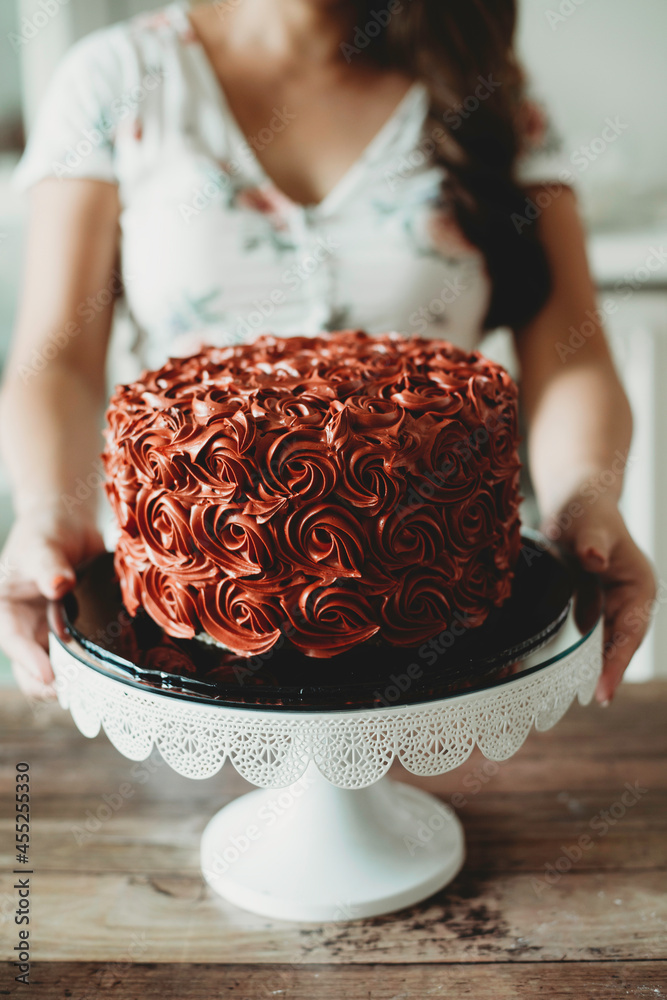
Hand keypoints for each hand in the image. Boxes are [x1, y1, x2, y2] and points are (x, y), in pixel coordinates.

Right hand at [0, 511, 104, 698]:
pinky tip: (110, 671)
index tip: (50, 678)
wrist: (70, 523)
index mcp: (6, 608)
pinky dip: (90, 663)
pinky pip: (80, 652)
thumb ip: (49, 565)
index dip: (30, 662)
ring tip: (94, 690)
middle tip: (75, 694)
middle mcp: (25, 625)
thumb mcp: (43, 545)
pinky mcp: (73, 629)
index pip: (14, 641)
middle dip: (50, 683)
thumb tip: (58, 585)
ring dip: (72, 678)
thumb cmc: (46, 531)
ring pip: (57, 664)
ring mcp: (49, 629)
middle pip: (32, 665)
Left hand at [545, 495, 656, 704]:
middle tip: (579, 703)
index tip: (603, 692)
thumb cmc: (587, 510)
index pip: (630, 633)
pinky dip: (565, 651)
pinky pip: (578, 635)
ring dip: (581, 668)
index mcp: (639, 588)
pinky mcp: (586, 608)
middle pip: (613, 646)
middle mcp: (626, 603)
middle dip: (598, 675)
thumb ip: (592, 543)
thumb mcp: (590, 524)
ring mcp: (606, 607)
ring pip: (595, 645)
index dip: (616, 663)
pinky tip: (545, 667)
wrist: (573, 502)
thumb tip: (594, 559)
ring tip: (557, 696)